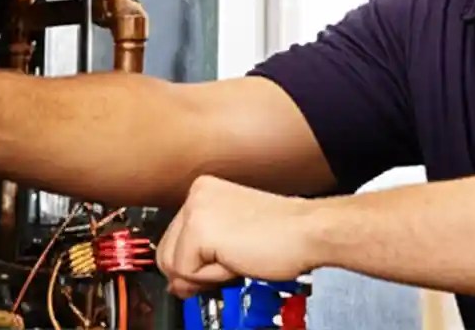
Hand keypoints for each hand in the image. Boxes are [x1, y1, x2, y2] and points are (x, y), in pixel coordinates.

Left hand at [156, 175, 319, 298]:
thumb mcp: (229, 243)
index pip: (172, 239)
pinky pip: (187, 273)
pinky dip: (213, 277)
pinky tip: (238, 260)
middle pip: (166, 254)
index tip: (218, 263)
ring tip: (237, 258)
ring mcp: (195, 209)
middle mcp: (196, 195)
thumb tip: (174, 284)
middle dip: (193, 272)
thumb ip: (198, 259)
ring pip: (173, 265)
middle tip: (229, 266)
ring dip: (206, 275)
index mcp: (203, 191)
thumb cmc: (283, 234)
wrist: (308, 231)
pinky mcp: (199, 229)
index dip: (191, 264)